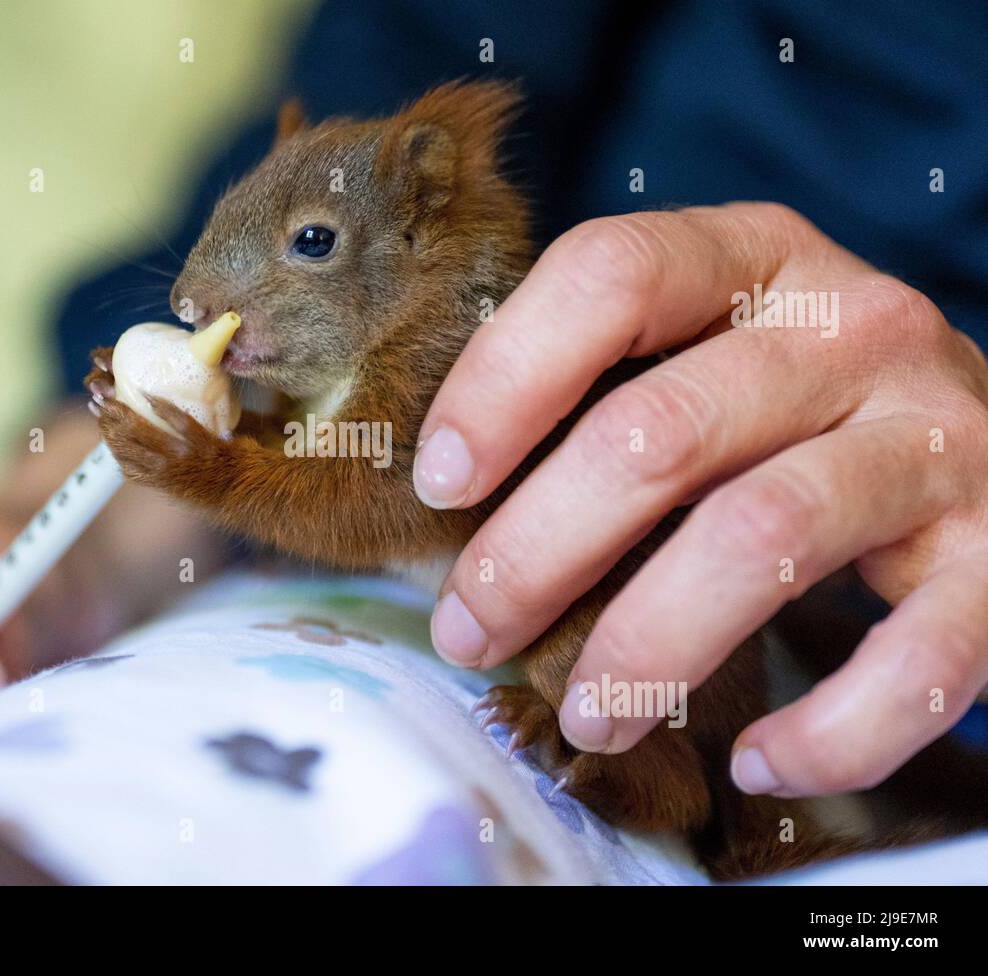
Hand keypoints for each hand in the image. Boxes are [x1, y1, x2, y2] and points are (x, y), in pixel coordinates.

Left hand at [415, 202, 987, 798]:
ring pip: (762, 538)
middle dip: (535, 552)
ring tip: (587, 715)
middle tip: (469, 632)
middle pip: (659, 432)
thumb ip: (601, 391)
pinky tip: (759, 759)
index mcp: (756, 257)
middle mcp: (854, 328)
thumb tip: (441, 499)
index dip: (503, 380)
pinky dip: (829, 731)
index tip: (438, 484)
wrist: (986, 447)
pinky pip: (917, 660)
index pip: (611, 276)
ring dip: (647, 646)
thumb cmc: (795, 410)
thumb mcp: (704, 355)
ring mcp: (938, 438)